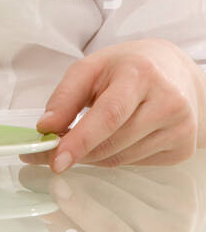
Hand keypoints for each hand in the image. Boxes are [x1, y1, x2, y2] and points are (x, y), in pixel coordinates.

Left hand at [25, 39, 205, 171]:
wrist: (175, 73)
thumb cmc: (128, 68)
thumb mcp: (92, 67)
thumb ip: (65, 96)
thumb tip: (46, 128)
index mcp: (141, 74)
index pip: (109, 114)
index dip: (81, 139)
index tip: (56, 158)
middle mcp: (168, 101)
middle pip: (113, 142)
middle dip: (78, 151)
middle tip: (52, 153)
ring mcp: (180, 128)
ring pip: (122, 159)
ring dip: (93, 156)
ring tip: (84, 139)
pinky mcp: (183, 148)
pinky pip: (136, 164)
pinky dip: (115, 157)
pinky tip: (115, 138)